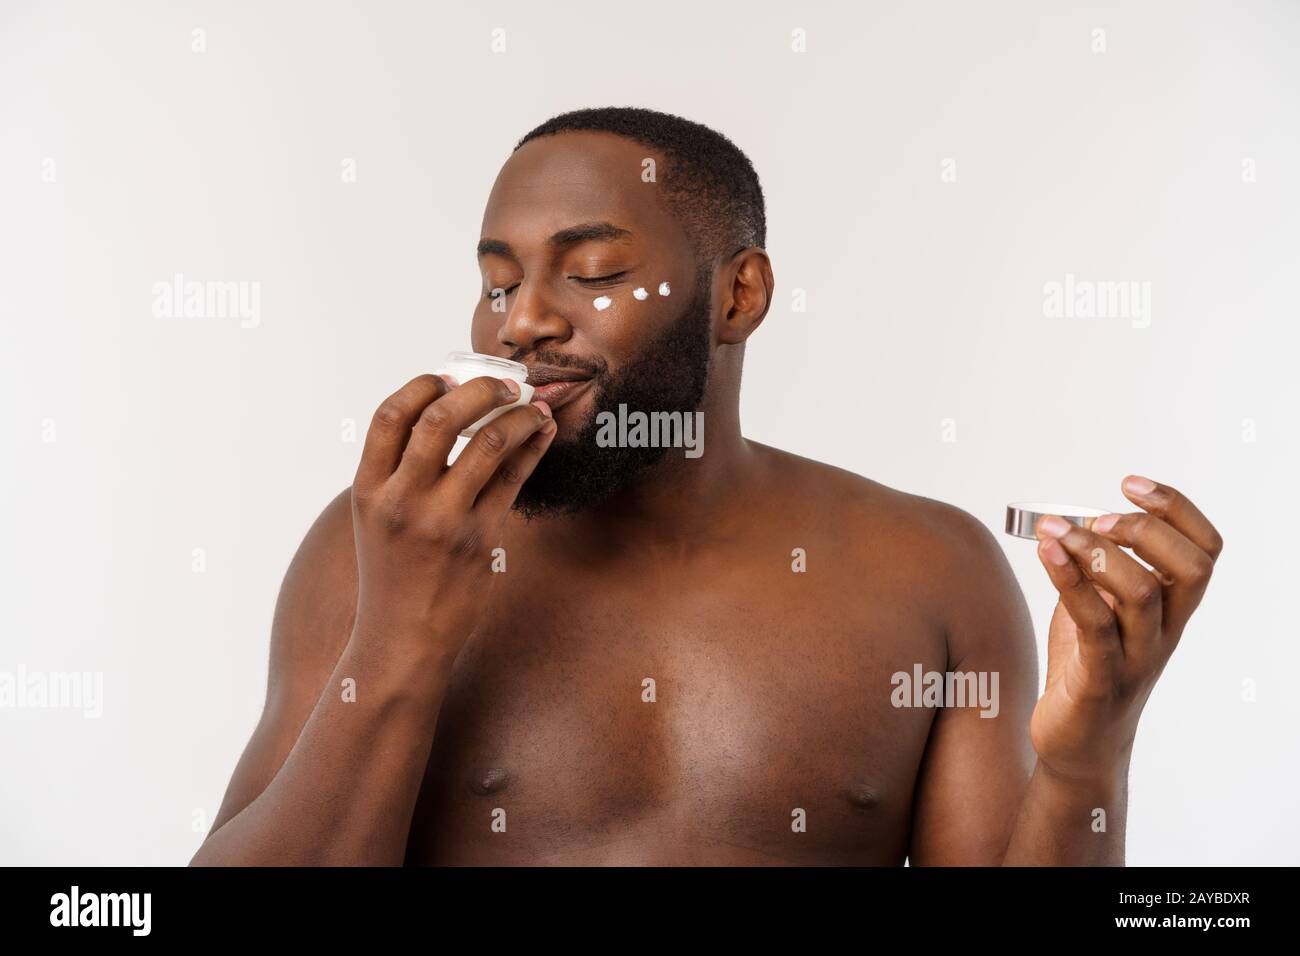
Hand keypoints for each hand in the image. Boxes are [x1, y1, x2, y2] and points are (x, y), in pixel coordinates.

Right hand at [349, 373, 555, 659]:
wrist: (403, 640)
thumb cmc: (393, 575)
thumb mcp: (376, 519)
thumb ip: (398, 472)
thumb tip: (440, 415)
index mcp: (369, 489)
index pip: (391, 415)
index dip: (423, 385)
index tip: (448, 376)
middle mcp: (402, 500)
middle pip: (442, 418)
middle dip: (481, 389)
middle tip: (505, 383)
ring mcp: (443, 520)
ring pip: (488, 443)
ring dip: (519, 415)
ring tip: (534, 406)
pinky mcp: (480, 539)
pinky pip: (513, 478)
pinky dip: (532, 447)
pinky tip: (541, 433)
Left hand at [1028, 476, 1222, 781]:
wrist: (1077, 744)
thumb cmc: (1089, 668)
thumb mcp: (1098, 607)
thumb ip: (1097, 568)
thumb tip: (1079, 518)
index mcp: (1171, 609)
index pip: (1205, 551)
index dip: (1177, 509)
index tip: (1130, 484)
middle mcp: (1163, 631)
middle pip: (1191, 568)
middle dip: (1147, 529)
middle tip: (1099, 519)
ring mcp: (1135, 657)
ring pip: (1141, 594)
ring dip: (1095, 550)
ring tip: (1056, 531)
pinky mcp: (1099, 680)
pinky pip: (1093, 624)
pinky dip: (1069, 580)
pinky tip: (1047, 552)